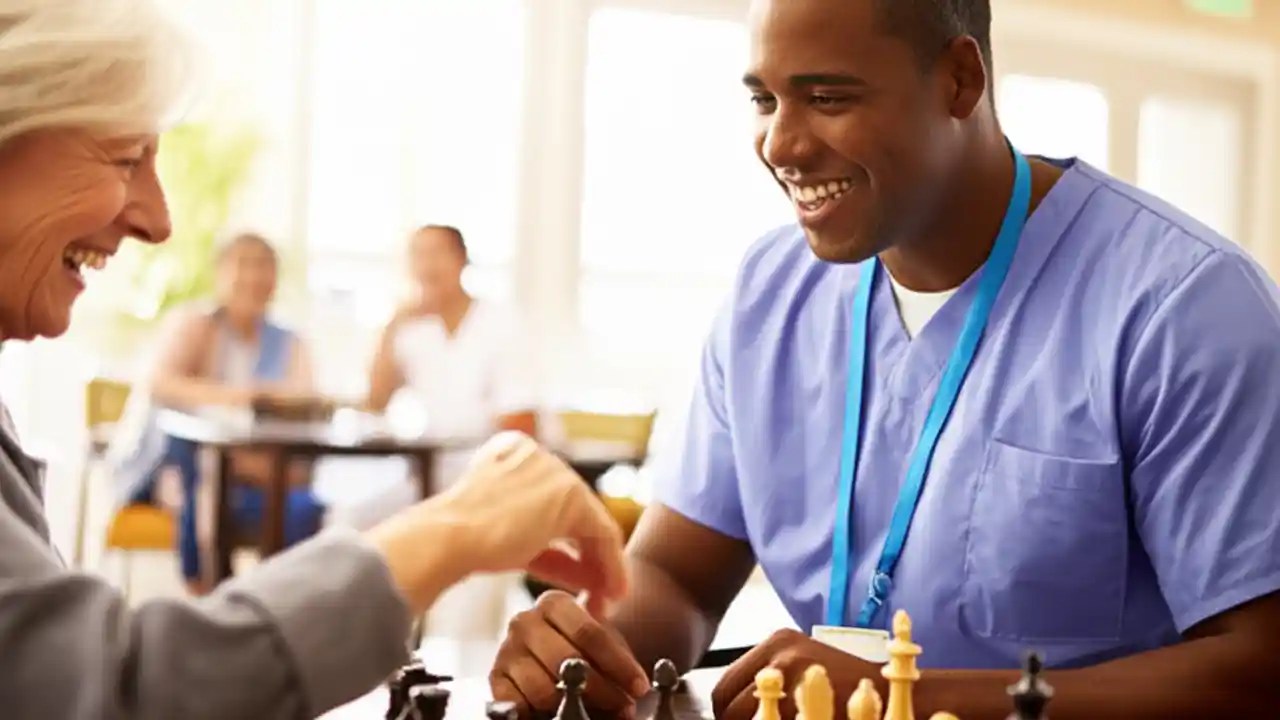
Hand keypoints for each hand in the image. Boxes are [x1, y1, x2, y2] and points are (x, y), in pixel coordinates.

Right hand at [366, 432, 628, 614]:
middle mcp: (537, 455)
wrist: (443, 538)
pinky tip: (611, 593)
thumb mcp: (501, 535)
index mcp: (511, 454)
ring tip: (606, 601)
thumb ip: (534, 540)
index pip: (549, 507)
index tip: (575, 577)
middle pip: (573, 515)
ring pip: (590, 524)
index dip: (566, 546)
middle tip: (596, 594)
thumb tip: (572, 564)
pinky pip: (602, 532)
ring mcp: (555, 470)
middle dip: (588, 557)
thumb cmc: (455, 543)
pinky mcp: (571, 494)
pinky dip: (610, 565)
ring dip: (600, 565)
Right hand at [490, 591, 650, 717]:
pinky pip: (517, 704)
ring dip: (572, 707)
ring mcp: (506, 650)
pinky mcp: (494, 679)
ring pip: (542, 687)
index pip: (589, 634)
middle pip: (566, 660)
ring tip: (594, 713)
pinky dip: (539, 714)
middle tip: (622, 707)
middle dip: (600, 689)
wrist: (543, 652)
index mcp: (554, 603)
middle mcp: (524, 621)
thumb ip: (615, 657)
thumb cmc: (578, 646)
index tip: (640, 687)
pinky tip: (556, 715)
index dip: (619, 664)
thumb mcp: (599, 641)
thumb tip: (634, 685)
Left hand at [711, 629, 884, 719]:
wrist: (890, 689)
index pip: (724, 689)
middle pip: (731, 709)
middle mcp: (782, 658)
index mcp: (776, 643)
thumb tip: (729, 711)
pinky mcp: (815, 703)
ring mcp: (799, 682)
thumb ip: (766, 681)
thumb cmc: (841, 682)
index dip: (724, 716)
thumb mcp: (801, 665)